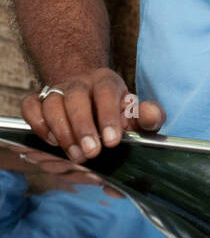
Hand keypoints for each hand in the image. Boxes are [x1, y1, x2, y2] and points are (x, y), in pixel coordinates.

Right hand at [21, 68, 164, 161]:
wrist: (89, 99)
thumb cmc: (117, 113)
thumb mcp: (136, 114)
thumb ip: (148, 116)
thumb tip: (152, 117)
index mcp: (107, 82)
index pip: (106, 92)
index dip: (108, 116)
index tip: (112, 142)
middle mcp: (80, 83)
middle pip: (76, 97)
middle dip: (83, 128)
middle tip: (91, 154)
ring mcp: (57, 91)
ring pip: (52, 104)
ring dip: (62, 132)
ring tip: (75, 156)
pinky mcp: (39, 101)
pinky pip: (30, 107)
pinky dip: (38, 124)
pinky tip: (52, 142)